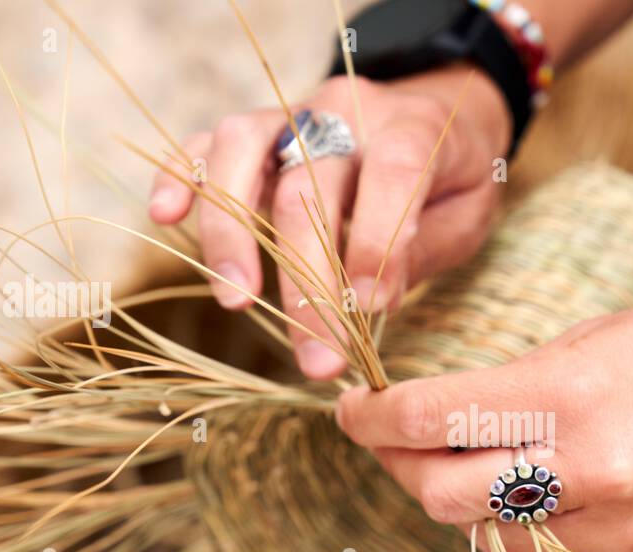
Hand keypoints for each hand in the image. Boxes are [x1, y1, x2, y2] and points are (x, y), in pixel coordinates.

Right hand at [149, 64, 511, 379]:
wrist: (435, 110)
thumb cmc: (449, 176)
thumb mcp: (465, 214)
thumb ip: (420, 250)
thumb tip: (370, 302)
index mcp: (411, 129)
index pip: (391, 174)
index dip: (377, 242)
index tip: (368, 310)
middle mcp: (345, 113)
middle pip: (308, 187)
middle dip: (307, 283)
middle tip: (314, 359)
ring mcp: (293, 115)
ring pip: (243, 151)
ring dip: (232, 230)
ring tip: (235, 300)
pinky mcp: (256, 131)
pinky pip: (204, 141)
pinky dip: (180, 175)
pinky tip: (166, 217)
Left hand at [336, 295, 632, 551]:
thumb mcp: (607, 337)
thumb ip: (520, 384)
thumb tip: (444, 416)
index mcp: (576, 397)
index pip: (429, 420)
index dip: (371, 418)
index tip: (351, 410)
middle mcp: (590, 476)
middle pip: (438, 499)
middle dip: (399, 468)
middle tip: (394, 443)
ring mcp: (619, 536)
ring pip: (491, 538)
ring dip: (464, 501)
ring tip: (477, 463)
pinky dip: (530, 528)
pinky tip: (549, 491)